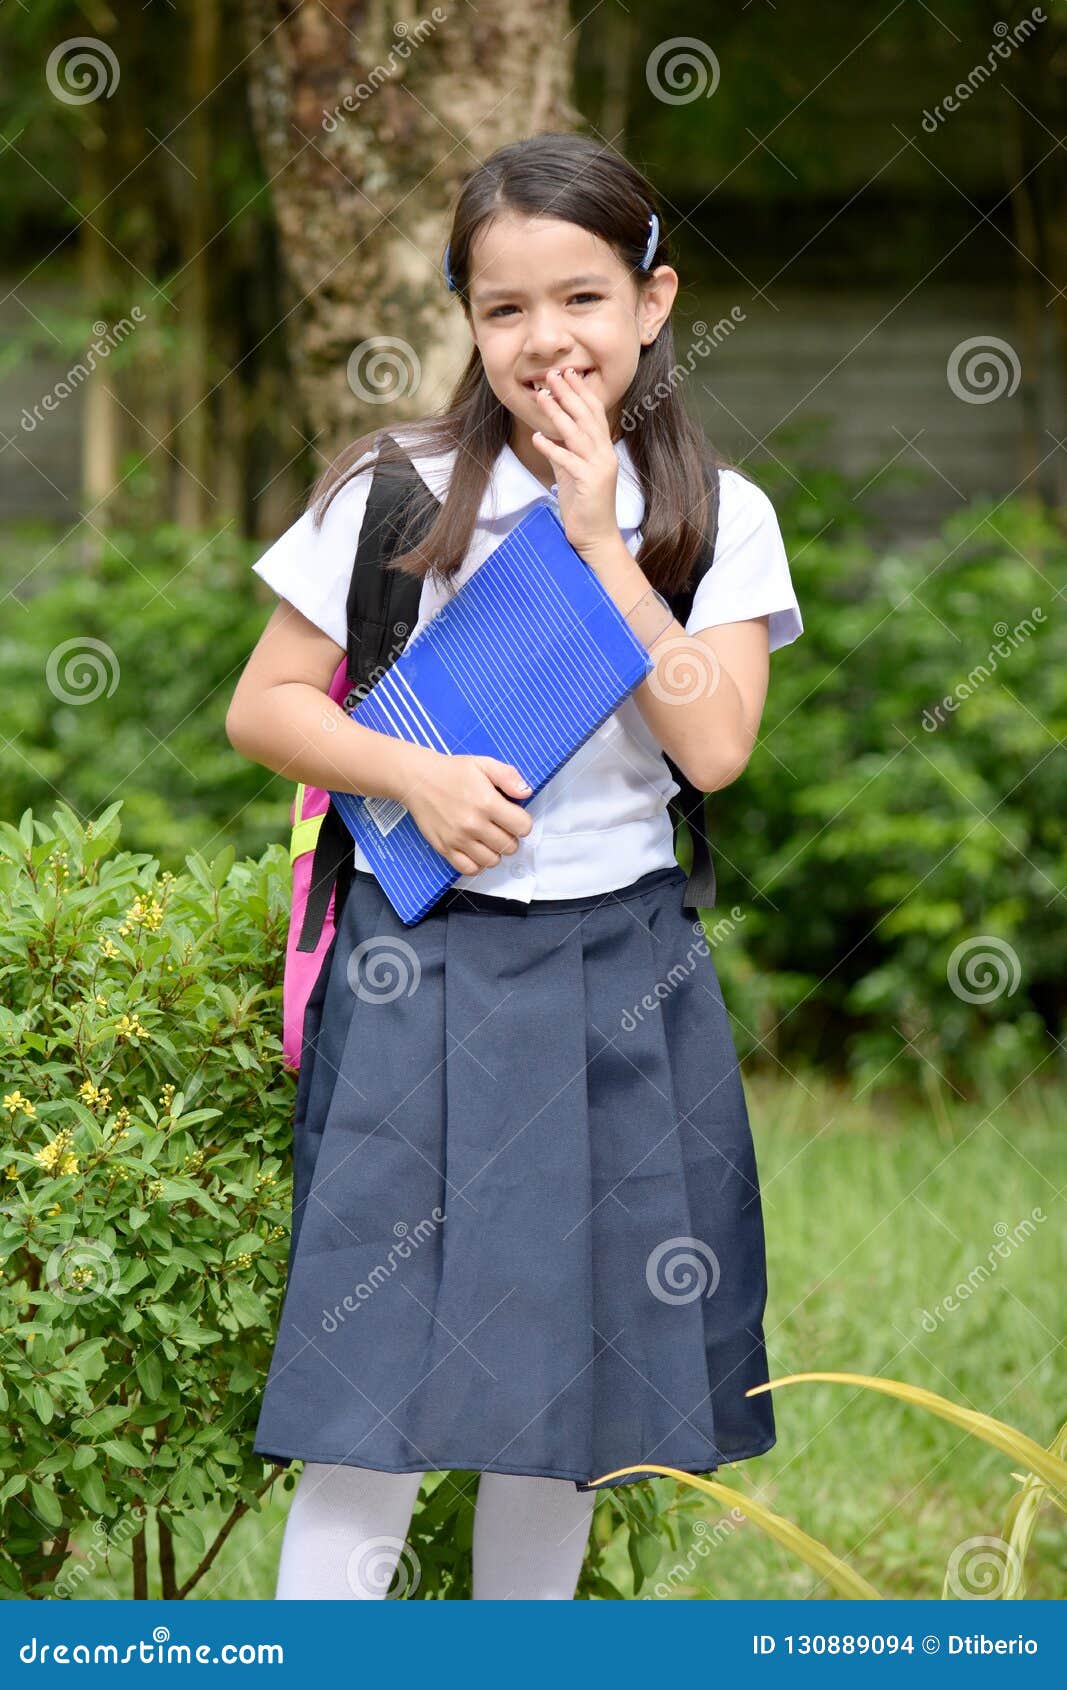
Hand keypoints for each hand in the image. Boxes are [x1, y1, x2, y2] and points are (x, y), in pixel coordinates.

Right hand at [401, 747, 533, 877]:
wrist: (418, 780)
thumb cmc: (451, 772)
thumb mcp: (484, 764)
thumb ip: (508, 777)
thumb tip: (526, 793)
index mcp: (487, 802)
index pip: (522, 827)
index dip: (522, 822)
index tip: (514, 816)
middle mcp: (473, 824)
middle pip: (510, 846)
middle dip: (510, 837)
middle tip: (500, 826)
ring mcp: (458, 839)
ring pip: (492, 861)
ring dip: (495, 851)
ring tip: (488, 838)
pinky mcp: (445, 848)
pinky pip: (470, 869)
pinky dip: (477, 864)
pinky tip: (476, 850)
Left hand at [531, 366, 623, 562]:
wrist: (596, 537)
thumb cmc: (583, 506)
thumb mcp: (571, 474)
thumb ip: (562, 453)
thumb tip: (547, 435)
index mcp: (602, 450)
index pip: (594, 413)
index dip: (580, 391)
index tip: (567, 373)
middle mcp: (604, 454)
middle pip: (586, 417)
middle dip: (569, 393)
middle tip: (553, 374)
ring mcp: (598, 468)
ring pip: (578, 434)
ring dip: (559, 413)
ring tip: (543, 396)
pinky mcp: (589, 484)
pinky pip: (567, 461)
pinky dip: (552, 448)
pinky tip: (537, 437)